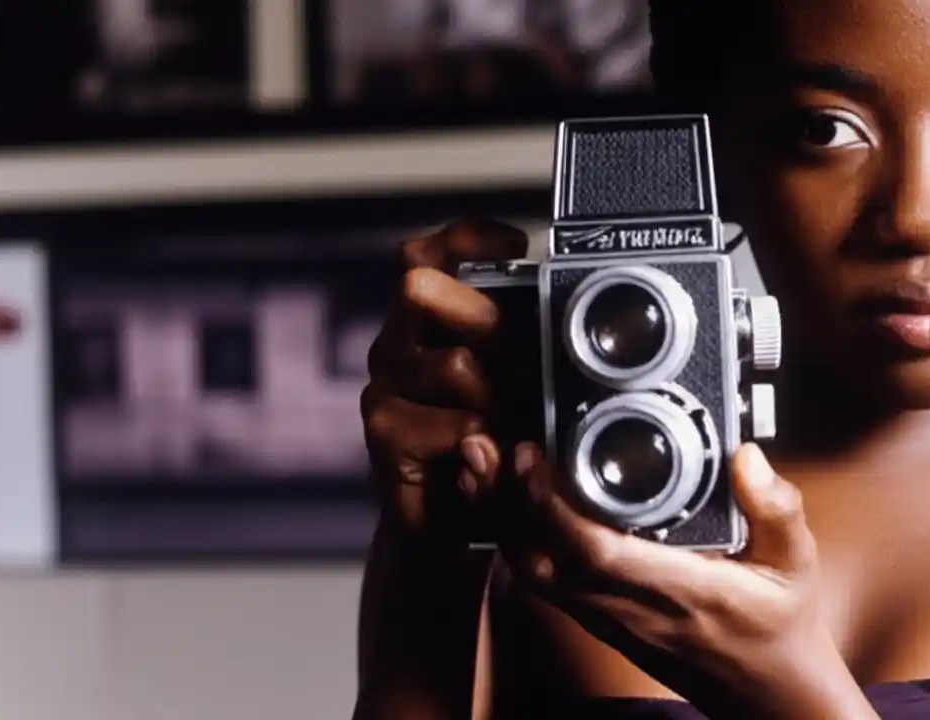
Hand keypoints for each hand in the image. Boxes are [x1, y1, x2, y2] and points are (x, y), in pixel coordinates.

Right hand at [360, 218, 529, 547]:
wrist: (456, 525)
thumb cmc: (495, 445)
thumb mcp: (520, 385)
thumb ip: (523, 341)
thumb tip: (546, 306)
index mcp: (431, 319)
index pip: (432, 251)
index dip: (469, 236)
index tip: (517, 245)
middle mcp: (401, 340)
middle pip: (420, 286)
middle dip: (484, 320)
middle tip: (520, 363)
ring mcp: (385, 382)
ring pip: (453, 363)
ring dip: (496, 397)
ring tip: (510, 424)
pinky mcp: (383, 430)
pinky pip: (453, 424)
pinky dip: (483, 443)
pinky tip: (487, 455)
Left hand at [496, 442, 874, 719]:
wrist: (766, 694)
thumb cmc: (778, 624)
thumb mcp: (796, 562)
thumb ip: (775, 508)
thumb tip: (745, 457)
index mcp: (680, 592)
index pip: (598, 553)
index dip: (552, 507)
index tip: (532, 457)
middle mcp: (632, 609)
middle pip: (542, 562)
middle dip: (503, 504)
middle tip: (485, 447)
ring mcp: (609, 619)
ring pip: (532, 574)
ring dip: (499, 518)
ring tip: (479, 464)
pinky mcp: (599, 620)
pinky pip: (541, 582)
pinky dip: (512, 538)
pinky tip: (501, 502)